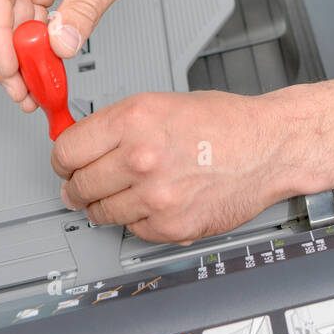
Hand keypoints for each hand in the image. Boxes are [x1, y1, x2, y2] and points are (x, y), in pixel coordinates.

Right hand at [0, 0, 159, 110]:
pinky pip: (20, 16)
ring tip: (33, 87)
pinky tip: (40, 67)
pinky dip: (29, 43)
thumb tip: (60, 46)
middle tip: (21, 90)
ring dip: (15, 54)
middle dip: (2, 53)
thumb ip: (85, 9)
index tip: (11, 67)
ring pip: (2, 17)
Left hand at [52, 90, 282, 242]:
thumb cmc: (225, 123)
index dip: (64, 159)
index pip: (67, 150)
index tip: (67, 162)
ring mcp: (154, 196)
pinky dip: (138, 219)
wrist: (269, 147)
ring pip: (100, 212)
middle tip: (89, 181)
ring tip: (128, 189)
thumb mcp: (162, 104)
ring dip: (106, 204)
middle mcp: (140, 157)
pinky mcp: (169, 226)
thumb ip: (118, 126)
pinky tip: (156, 200)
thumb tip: (82, 146)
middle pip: (77, 185)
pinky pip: (131, 229)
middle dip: (79, 184)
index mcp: (134, 119)